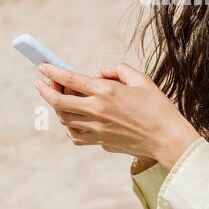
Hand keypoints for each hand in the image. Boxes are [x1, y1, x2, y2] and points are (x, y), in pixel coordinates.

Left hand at [34, 61, 198, 167]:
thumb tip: (99, 74)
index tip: (42, 66)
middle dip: (45, 90)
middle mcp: (97, 110)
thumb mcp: (141, 79)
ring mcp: (97, 129)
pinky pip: (75, 135)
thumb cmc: (158, 107)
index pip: (70, 79)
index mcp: (106, 91)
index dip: (52, 71)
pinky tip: (72, 119)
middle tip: (41, 83)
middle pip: (59, 101)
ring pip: (64, 119)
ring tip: (59, 98)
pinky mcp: (100, 142)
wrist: (167, 139)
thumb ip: (117, 70)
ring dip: (57, 107)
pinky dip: (69, 127)